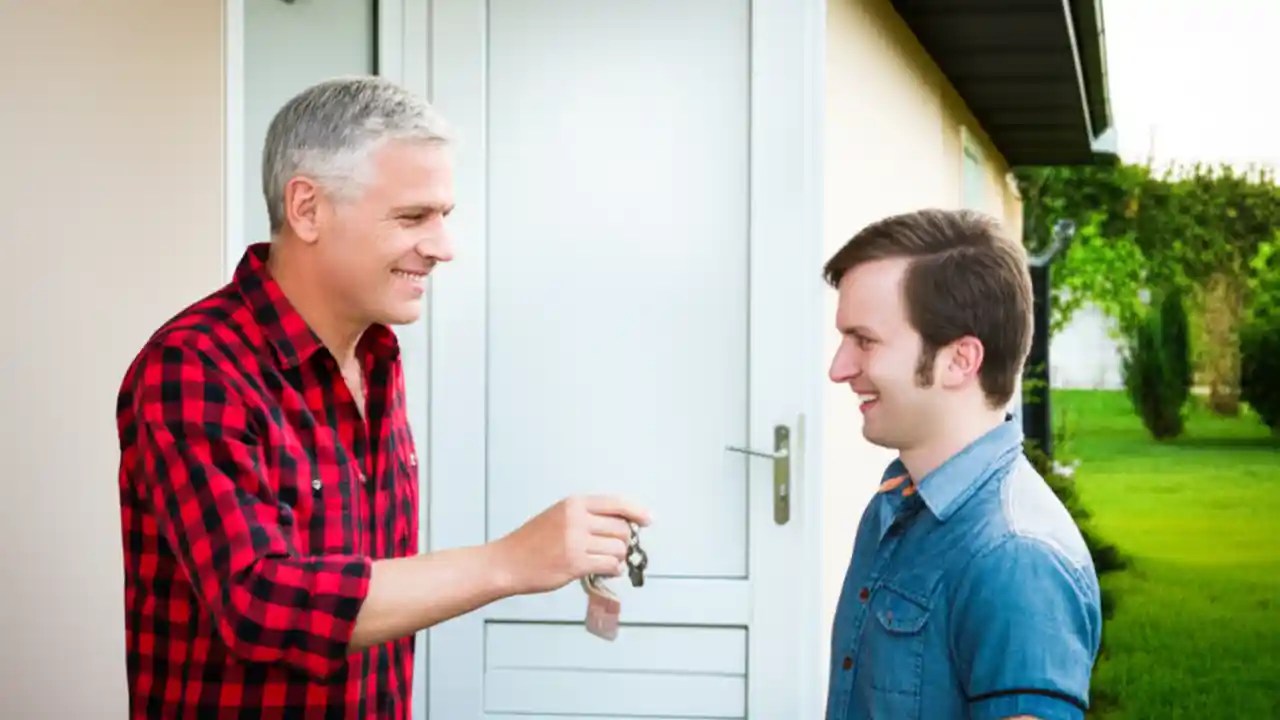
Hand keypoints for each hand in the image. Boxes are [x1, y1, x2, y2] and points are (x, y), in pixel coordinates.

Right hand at [490, 495, 650, 595]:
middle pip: (622, 528)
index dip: (637, 511)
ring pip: (619, 548)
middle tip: (617, 548)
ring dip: (618, 557)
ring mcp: (576, 541)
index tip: (648, 519)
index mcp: (573, 503)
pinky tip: (606, 569)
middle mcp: (576, 519)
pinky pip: (610, 565)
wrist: (508, 562)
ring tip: (606, 561)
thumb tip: (620, 523)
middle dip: (624, 541)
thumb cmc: (531, 542)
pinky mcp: (575, 563)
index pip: (617, 503)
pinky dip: (613, 569)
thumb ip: (587, 516)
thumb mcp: (559, 516)